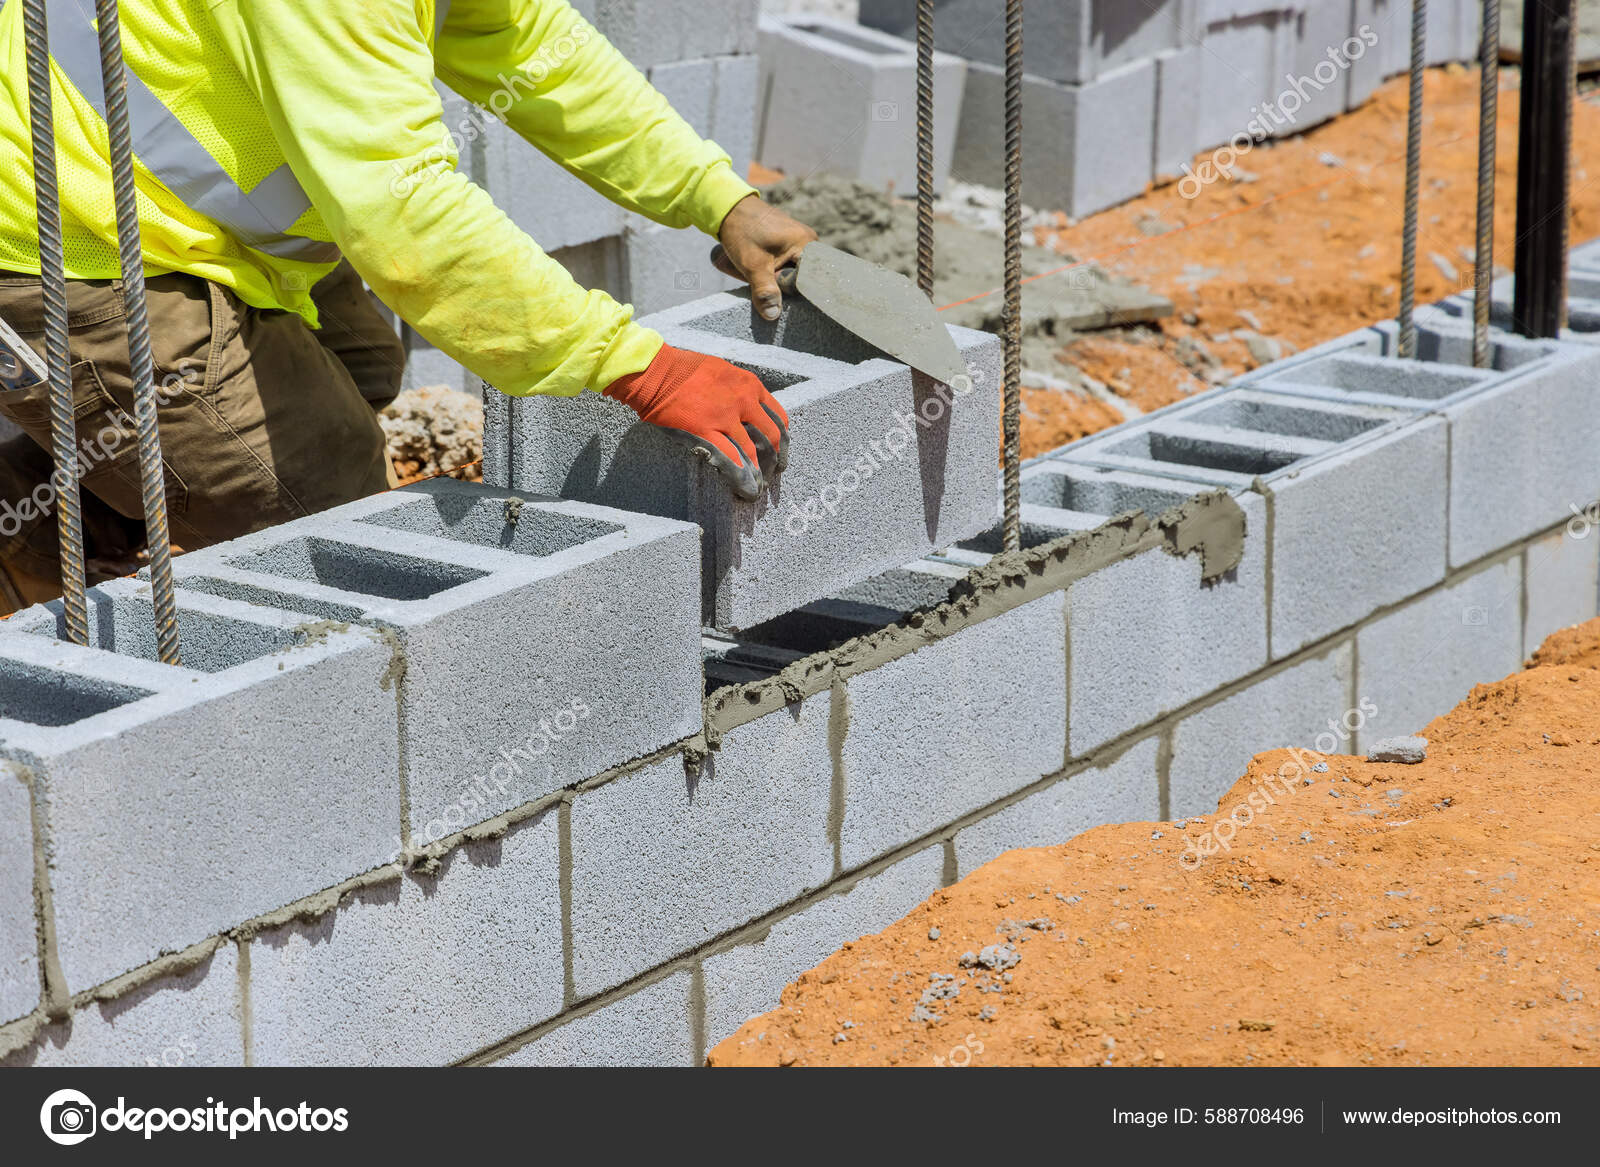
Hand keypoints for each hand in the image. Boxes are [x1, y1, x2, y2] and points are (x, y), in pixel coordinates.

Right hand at [603, 343, 788, 499]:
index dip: (781, 437)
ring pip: (752, 452)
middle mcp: (744, 402)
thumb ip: (739, 389)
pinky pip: (729, 458)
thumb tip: (748, 407)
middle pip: (771, 436)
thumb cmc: (685, 368)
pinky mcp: (706, 432)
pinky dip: (739, 475)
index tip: (778, 449)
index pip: (778, 416)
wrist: (657, 371)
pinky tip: (742, 487)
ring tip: (757, 488)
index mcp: (750, 385)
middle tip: (773, 472)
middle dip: (775, 458)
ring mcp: (726, 418)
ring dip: (758, 473)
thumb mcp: (723, 370)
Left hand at [712, 194, 817, 320]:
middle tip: (767, 282)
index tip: (782, 298)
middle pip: (804, 277)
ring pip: (793, 272)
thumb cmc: (742, 232)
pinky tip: (764, 270)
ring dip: (778, 279)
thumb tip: (773, 316)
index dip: (796, 293)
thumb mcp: (753, 265)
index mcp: (808, 244)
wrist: (728, 208)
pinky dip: (776, 271)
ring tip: (762, 272)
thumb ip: (764, 291)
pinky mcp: (789, 243)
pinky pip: (788, 265)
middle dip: (785, 286)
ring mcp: (799, 241)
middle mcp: (809, 241)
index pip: (812, 280)